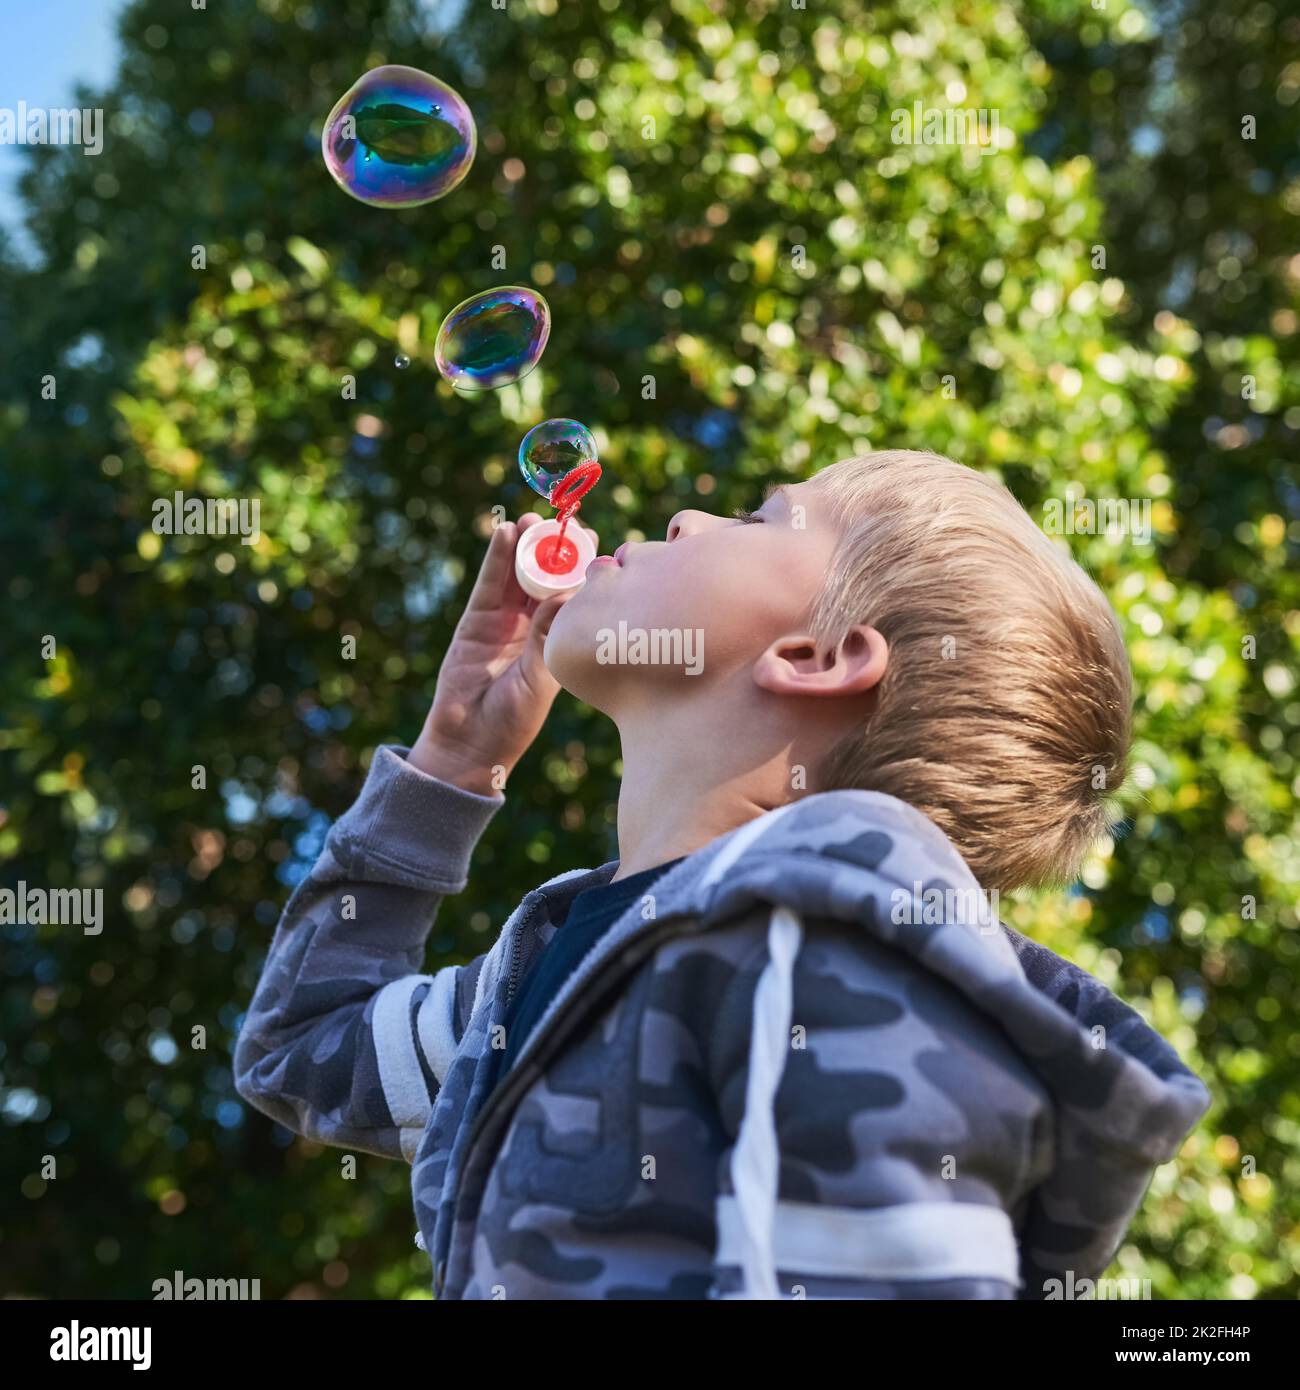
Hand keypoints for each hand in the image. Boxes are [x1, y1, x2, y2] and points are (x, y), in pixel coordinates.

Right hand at [408, 513, 597, 793]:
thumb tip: (568, 594)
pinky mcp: (476, 620)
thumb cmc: (513, 720)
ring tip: (533, 518)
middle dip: (554, 548)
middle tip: (566, 522)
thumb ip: (547, 636)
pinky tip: (506, 531)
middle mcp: (532, 625)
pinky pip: (488, 582)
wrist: (470, 741)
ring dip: (525, 544)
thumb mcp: (539, 677)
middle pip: (545, 576)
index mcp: (557, 639)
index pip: (572, 595)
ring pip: (516, 573)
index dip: (581, 568)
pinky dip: (496, 556)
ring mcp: (504, 621)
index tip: (595, 543)